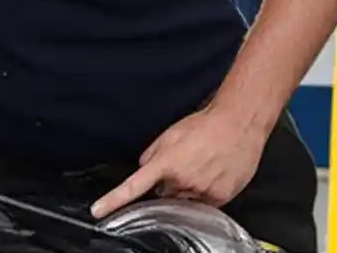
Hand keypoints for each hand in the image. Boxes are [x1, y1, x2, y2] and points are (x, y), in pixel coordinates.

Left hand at [90, 105, 268, 218]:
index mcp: (164, 163)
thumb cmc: (204, 125)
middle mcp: (182, 181)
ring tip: (201, 165)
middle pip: (164, 193)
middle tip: (185, 162)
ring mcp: (202, 191)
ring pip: (184, 199)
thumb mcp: (169, 134)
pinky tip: (212, 173)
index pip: (133, 186)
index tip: (98, 211)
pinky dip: (204, 191)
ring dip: (187, 187)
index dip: (113, 200)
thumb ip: (151, 155)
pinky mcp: (220, 198)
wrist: (238, 124)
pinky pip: (204, 203)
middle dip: (169, 182)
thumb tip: (144, 169)